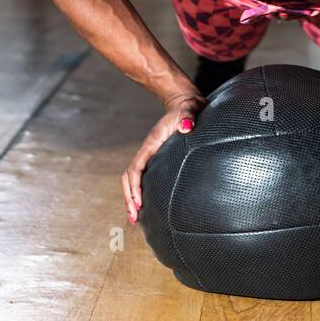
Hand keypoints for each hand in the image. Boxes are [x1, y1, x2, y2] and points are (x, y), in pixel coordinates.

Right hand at [122, 89, 204, 224]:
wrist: (185, 101)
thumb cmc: (189, 107)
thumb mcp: (190, 109)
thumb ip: (187, 116)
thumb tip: (185, 126)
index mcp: (152, 143)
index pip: (136, 167)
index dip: (134, 186)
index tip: (138, 203)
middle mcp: (149, 151)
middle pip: (130, 177)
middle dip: (129, 197)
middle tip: (134, 218)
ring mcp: (152, 155)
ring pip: (135, 179)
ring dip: (132, 197)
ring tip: (136, 218)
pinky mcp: (158, 159)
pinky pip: (145, 177)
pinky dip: (141, 192)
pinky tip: (147, 205)